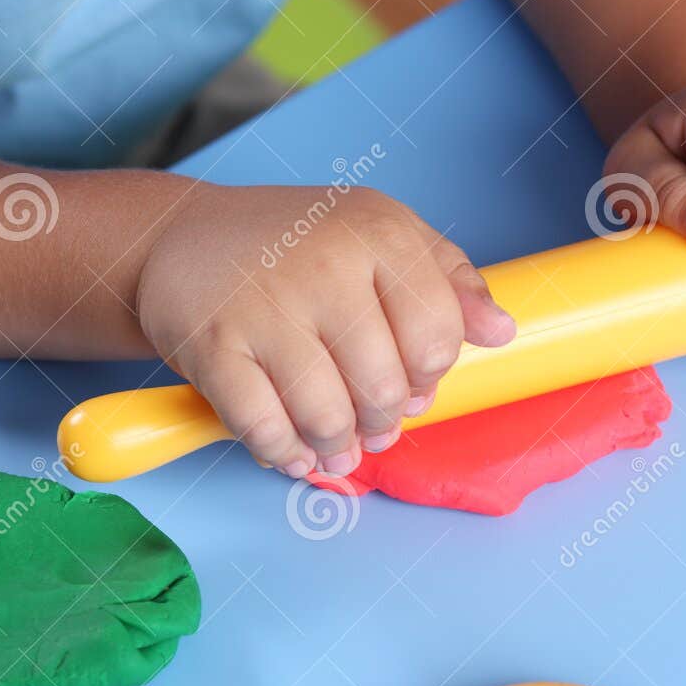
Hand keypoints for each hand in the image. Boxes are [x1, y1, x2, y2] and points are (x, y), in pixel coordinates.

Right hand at [137, 184, 514, 476]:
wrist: (184, 236)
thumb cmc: (298, 243)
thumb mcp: (383, 235)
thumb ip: (449, 281)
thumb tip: (501, 332)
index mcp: (378, 233)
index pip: (437, 334)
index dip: (430, 376)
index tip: (413, 384)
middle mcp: (325, 264)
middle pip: (385, 387)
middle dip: (383, 421)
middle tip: (372, 423)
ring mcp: (265, 306)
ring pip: (328, 416)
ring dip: (337, 447)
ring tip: (336, 445)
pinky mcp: (213, 346)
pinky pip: (264, 428)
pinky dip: (284, 453)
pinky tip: (292, 450)